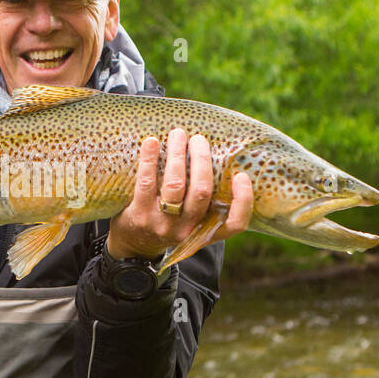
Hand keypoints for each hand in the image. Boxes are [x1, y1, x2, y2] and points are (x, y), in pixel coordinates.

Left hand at [106, 129, 253, 260]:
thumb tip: (221, 156)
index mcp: (206, 230)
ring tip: (178, 134)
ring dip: (177, 154)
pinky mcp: (140, 215)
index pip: (234, 224)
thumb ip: (208, 200)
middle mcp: (186, 230)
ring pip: (175, 184)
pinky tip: (152, 142)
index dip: (243, 201)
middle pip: (201, 192)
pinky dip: (150, 159)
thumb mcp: (194, 220)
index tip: (242, 175)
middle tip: (198, 139)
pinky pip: (146, 183)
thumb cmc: (172, 221)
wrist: (135, 243)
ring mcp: (162, 224)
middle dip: (201, 160)